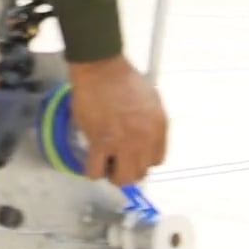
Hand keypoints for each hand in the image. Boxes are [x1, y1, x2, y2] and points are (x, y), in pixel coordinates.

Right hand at [60, 55, 169, 184]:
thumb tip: (143, 142)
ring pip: (122, 179)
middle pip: (140, 173)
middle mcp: (145, 139)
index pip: (156, 160)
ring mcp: (123, 143)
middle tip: (116, 162)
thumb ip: (150, 124)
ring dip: (112, 175)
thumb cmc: (124, 79)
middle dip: (128, 170)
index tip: (132, 155)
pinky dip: (93, 171)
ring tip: (104, 164)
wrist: (102, 69)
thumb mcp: (151, 101)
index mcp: (159, 127)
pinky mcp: (101, 143)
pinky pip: (96, 171)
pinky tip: (90, 161)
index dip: (142, 160)